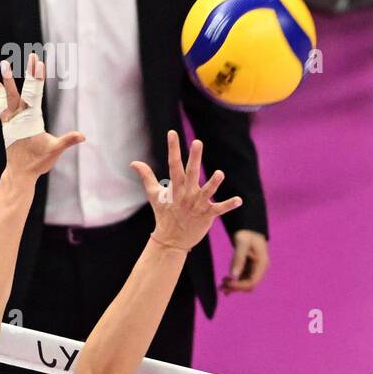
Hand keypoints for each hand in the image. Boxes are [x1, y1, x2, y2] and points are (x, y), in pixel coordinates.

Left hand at [0, 53, 84, 180]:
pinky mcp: (7, 124)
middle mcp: (18, 116)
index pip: (35, 94)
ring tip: (5, 64)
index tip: (39, 63)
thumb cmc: (38, 162)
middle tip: (30, 56)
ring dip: (8, 80)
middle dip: (28, 72)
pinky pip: (2, 106)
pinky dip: (0, 94)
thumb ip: (67, 141)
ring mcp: (11, 120)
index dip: (37, 78)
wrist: (19, 172)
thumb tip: (83, 136)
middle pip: (22, 89)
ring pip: (9, 96)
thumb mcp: (54, 151)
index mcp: (31, 119)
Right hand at [131, 131, 242, 252]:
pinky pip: (220, 209)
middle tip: (197, 142)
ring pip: (207, 191)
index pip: (173, 164)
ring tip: (220, 173)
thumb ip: (147, 177)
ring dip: (213, 183)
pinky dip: (229, 204)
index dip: (173, 148)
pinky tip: (239, 200)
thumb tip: (133, 162)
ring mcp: (197, 204)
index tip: (172, 133)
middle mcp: (186, 194)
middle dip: (194, 158)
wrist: (171, 240)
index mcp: (175, 187)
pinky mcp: (208, 215)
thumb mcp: (154, 195)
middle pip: (191, 173)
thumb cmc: (164, 214)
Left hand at [222, 230, 267, 294]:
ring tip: (221, 286)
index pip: (252, 282)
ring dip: (234, 286)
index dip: (239, 286)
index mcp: (262, 264)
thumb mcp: (242, 243)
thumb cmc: (246, 234)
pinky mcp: (250, 268)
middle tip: (221, 287)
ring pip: (246, 284)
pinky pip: (243, 279)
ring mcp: (256, 269)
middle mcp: (261, 269)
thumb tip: (233, 275)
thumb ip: (238, 258)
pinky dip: (235, 282)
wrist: (250, 229)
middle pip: (249, 286)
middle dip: (235, 287)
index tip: (227, 282)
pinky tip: (225, 284)